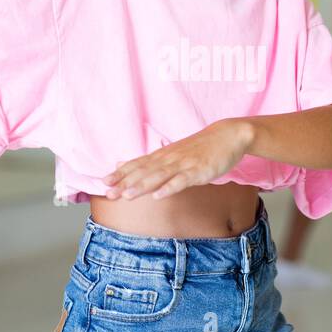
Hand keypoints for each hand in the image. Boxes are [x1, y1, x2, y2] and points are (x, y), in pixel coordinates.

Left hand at [103, 119, 253, 200]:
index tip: (104, 182)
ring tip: (127, 196)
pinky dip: (170, 188)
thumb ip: (149, 162)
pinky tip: (159, 196)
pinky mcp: (199, 171)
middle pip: (144, 172)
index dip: (121, 174)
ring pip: (159, 176)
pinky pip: (182, 180)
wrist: (228, 135)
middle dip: (126, 183)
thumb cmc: (200, 147)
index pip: (137, 165)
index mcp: (162, 156)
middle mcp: (169, 159)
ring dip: (142, 186)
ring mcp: (184, 164)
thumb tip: (122, 164)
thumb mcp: (172, 153)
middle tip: (108, 193)